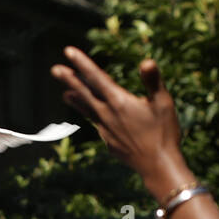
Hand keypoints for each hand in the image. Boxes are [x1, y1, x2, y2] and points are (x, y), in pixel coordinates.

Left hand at [51, 48, 189, 196]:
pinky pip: (97, 124)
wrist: (157, 166)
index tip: (68, 51)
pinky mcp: (109, 142)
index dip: (81, 63)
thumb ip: (153, 81)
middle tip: (54, 69)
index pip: (95, 77)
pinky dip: (91, 116)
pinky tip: (94, 115)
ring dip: (76, 99)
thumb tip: (147, 61)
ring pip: (87, 110)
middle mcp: (107, 115)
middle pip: (84, 93)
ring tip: (65, 93)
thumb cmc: (164, 133)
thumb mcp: (163, 103)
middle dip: (69, 79)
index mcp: (118, 101)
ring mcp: (106, 130)